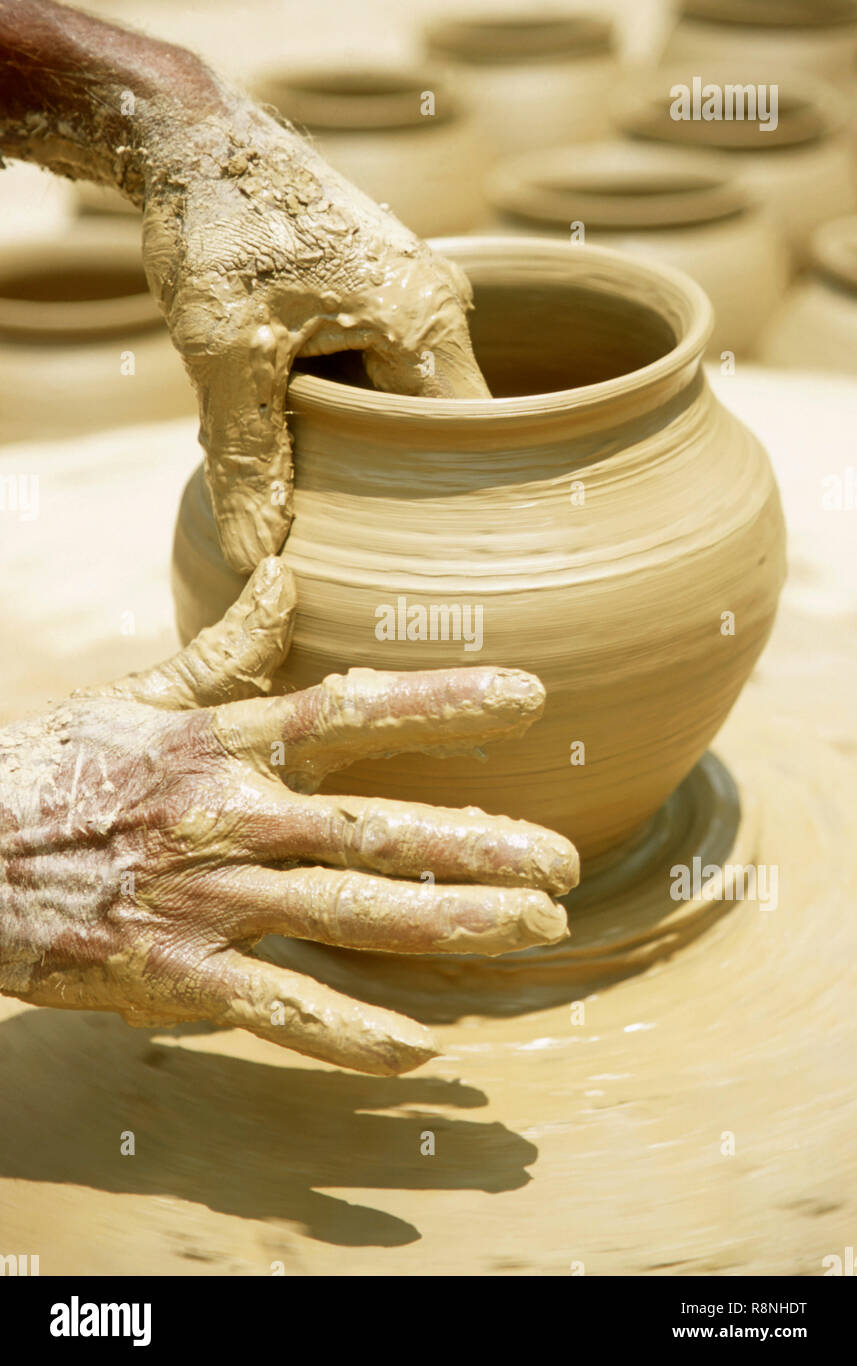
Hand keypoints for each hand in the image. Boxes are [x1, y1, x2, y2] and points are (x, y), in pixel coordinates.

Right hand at [0, 558, 576, 1075]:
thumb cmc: (50, 772)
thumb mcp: (132, 694)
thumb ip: (222, 650)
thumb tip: (281, 572)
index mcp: (218, 744)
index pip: (346, 711)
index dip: (442, 701)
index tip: (531, 695)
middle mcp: (224, 817)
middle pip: (368, 826)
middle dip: (475, 842)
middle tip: (566, 861)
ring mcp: (201, 899)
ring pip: (341, 913)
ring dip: (444, 924)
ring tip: (532, 931)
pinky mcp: (171, 973)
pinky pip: (275, 1008)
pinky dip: (347, 1032)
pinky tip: (420, 1051)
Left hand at [142, 97, 489, 572]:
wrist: (190, 137)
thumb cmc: (215, 232)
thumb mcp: (224, 357)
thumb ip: (248, 461)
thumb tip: (259, 562)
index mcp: (426, 320)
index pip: (464, 442)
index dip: (435, 498)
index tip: (401, 545)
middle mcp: (439, 303)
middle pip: (439, 423)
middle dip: (391, 468)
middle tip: (343, 513)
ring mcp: (416, 289)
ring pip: (409, 394)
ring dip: (363, 431)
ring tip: (311, 457)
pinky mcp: (385, 285)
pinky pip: (388, 362)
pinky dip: (350, 395)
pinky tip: (298, 404)